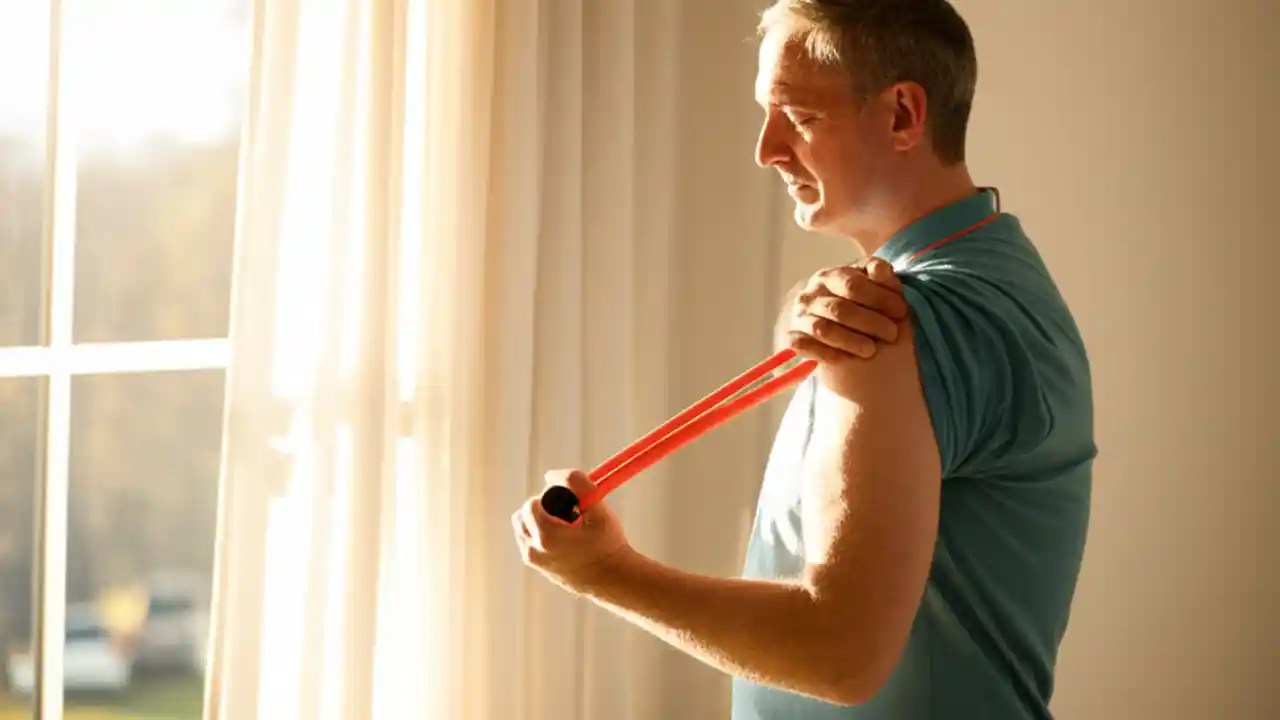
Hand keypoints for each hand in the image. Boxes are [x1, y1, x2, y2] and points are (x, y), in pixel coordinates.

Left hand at [512, 469, 631, 593]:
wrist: (613, 579)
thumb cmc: (608, 544)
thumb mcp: (599, 510)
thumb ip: (576, 485)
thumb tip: (550, 475)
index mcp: (545, 536)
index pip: (532, 503)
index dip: (549, 496)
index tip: (568, 500)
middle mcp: (534, 551)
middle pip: (523, 515)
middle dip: (541, 507)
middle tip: (566, 510)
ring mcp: (535, 561)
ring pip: (523, 529)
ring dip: (538, 520)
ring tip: (563, 523)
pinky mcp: (539, 568)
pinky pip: (530, 542)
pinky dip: (540, 535)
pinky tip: (563, 536)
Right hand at [786, 257, 906, 363]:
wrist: (848, 330)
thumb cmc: (866, 305)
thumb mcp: (877, 288)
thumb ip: (881, 277)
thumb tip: (881, 269)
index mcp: (830, 276)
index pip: (852, 285)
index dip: (880, 298)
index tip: (901, 311)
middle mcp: (810, 295)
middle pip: (839, 309)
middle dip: (870, 322)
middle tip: (892, 334)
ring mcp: (800, 317)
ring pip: (822, 329)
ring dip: (850, 341)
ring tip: (872, 350)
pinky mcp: (794, 337)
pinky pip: (804, 346)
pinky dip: (825, 353)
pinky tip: (846, 360)